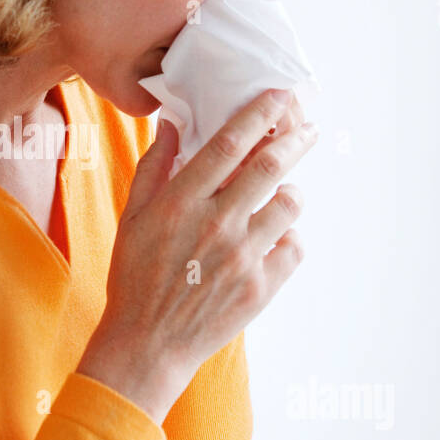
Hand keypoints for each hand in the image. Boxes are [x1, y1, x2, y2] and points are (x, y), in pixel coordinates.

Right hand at [76, 87, 317, 423]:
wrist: (147, 344)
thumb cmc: (135, 277)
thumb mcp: (132, 217)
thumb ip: (155, 166)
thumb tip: (174, 123)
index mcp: (181, 202)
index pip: (230, 143)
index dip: (260, 113)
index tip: (281, 95)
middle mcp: (215, 224)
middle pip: (271, 166)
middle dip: (296, 139)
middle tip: (307, 128)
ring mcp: (242, 257)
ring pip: (290, 204)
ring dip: (290, 193)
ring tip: (281, 196)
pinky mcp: (261, 288)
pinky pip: (294, 247)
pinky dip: (289, 238)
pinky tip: (274, 239)